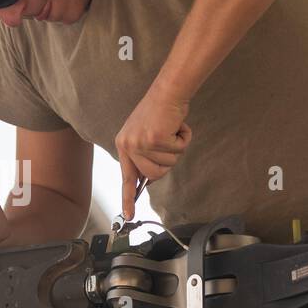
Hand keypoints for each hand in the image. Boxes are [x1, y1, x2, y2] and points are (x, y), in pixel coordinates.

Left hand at [115, 90, 191, 219]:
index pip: (126, 177)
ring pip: (168, 164)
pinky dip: (184, 138)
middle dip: (167, 162)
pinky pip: (178, 150)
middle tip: (169, 142)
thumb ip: (144, 156)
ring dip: (176, 149)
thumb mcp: (144, 135)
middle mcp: (128, 145)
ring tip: (171, 130)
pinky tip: (177, 125)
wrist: (167, 91)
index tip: (127, 216)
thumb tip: (147, 180)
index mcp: (123, 145)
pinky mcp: (155, 138)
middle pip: (154, 174)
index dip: (128, 198)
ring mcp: (141, 142)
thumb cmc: (159, 112)